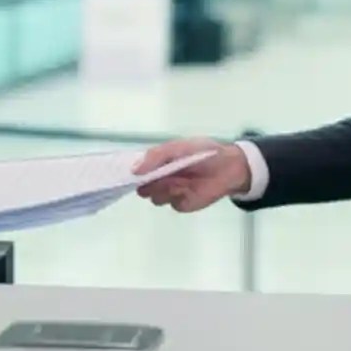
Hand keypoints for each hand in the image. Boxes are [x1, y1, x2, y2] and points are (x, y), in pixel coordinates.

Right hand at [133, 138, 251, 212]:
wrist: (228, 165)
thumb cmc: (202, 152)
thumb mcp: (177, 147)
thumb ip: (155, 156)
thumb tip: (134, 169)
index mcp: (157, 164)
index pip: (136, 171)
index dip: (128, 174)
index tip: (122, 174)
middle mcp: (160, 181)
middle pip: (142, 188)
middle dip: (145, 184)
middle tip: (153, 177)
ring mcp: (171, 194)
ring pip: (156, 198)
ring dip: (164, 189)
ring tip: (178, 179)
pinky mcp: (183, 203)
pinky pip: (172, 203)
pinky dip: (178, 195)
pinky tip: (188, 186)